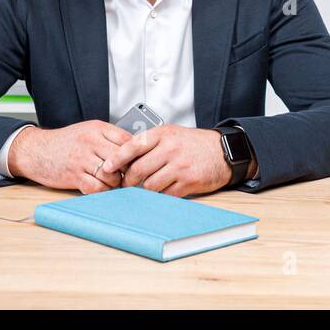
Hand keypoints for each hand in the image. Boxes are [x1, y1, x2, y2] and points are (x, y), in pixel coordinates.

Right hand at [7, 121, 130, 193]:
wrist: (36, 150)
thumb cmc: (64, 142)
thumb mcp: (87, 131)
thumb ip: (108, 138)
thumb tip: (132, 151)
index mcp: (97, 128)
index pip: (127, 140)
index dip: (135, 153)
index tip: (137, 161)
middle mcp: (91, 142)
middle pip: (122, 159)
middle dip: (127, 170)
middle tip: (128, 176)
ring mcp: (82, 159)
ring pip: (111, 175)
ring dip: (115, 183)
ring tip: (112, 182)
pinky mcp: (74, 176)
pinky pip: (97, 187)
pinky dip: (102, 190)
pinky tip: (99, 187)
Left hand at [100, 125, 231, 197]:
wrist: (223, 151)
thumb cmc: (193, 144)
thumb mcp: (171, 134)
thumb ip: (150, 143)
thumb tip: (125, 159)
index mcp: (163, 134)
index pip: (133, 146)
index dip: (116, 159)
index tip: (106, 167)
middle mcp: (170, 148)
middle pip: (138, 169)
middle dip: (128, 181)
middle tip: (125, 184)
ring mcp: (179, 166)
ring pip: (149, 185)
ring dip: (144, 190)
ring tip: (144, 188)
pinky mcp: (188, 181)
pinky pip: (165, 194)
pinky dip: (160, 196)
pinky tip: (161, 192)